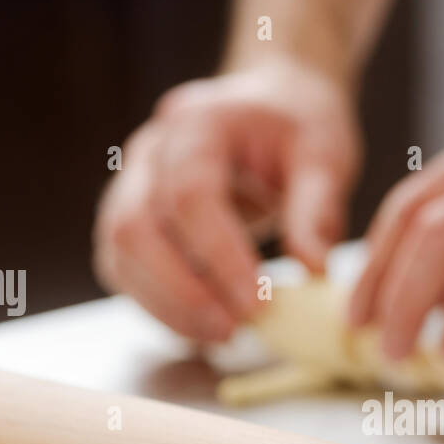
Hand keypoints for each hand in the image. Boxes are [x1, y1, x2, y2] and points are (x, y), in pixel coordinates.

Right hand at [93, 61, 360, 340]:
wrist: (272, 105)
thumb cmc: (297, 127)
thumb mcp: (324, 155)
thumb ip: (317, 210)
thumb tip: (313, 270)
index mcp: (196, 122)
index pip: (190, 194)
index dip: (219, 256)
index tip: (258, 305)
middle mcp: (150, 150)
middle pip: (136, 225)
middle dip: (182, 290)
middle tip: (234, 331)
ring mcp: (131, 183)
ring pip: (120, 252)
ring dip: (165, 305)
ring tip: (222, 338)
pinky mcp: (130, 219)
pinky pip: (123, 268)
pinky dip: (157, 305)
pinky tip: (199, 329)